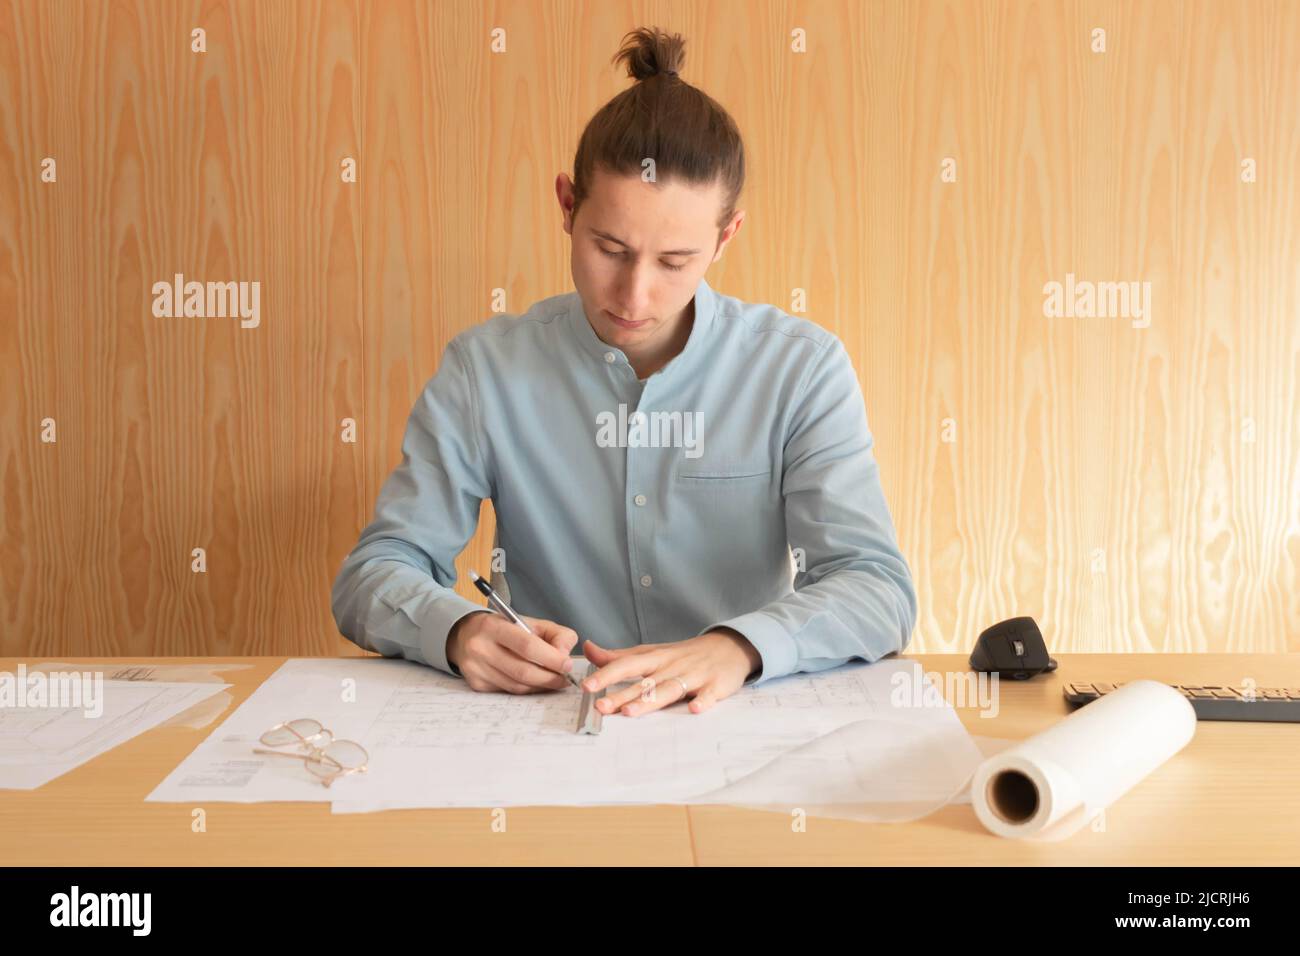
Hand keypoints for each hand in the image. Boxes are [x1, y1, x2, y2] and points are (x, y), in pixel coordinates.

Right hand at [446, 612, 578, 693]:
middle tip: (565, 678)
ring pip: (517, 685)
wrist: (466, 635)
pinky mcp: (477, 684)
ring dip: (541, 686)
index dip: (551, 657)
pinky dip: (528, 689)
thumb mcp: (529, 621)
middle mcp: (480, 648)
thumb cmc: (503, 628)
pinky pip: (509, 691)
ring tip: (555, 681)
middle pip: (523, 670)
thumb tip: (565, 654)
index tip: (568, 665)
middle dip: (550, 677)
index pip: (526, 645)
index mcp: (493, 626)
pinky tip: (536, 683)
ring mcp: (476, 668)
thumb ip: (555, 634)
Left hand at [581, 629, 761, 716]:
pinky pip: (709, 695)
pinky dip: (703, 701)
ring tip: (631, 713)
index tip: (586, 686)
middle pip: (645, 682)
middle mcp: (671, 666)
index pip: (627, 665)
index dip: (606, 675)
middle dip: (622, 694)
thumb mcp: (651, 652)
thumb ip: (619, 656)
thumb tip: (588, 650)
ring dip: (651, 701)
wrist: (728, 647)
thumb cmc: (683, 654)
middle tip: (600, 707)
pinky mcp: (715, 686)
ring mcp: (694, 676)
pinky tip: (694, 709)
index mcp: (655, 658)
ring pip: (670, 689)